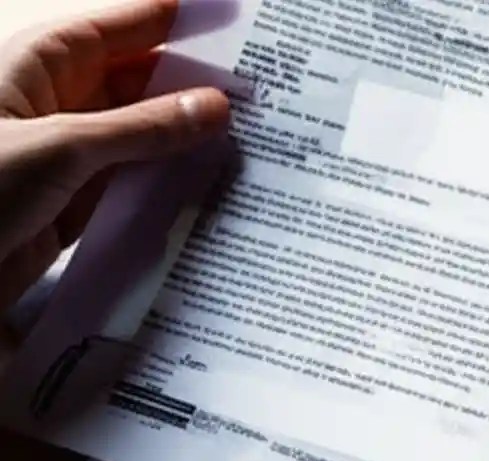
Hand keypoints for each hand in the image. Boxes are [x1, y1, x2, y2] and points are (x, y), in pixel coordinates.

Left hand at [0, 0, 228, 310]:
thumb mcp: (63, 148)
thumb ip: (143, 129)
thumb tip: (214, 106)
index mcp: (32, 70)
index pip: (108, 30)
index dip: (162, 21)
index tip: (222, 21)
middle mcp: (50, 108)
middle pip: (130, 85)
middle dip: (186, 86)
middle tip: (253, 90)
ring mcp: (63, 160)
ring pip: (137, 139)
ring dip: (182, 142)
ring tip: (246, 139)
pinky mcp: (71, 208)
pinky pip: (131, 187)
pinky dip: (166, 187)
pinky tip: (208, 187)